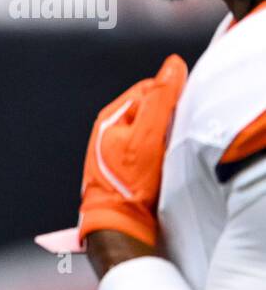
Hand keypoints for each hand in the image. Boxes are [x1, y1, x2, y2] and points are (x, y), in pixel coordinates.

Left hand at [77, 54, 186, 245]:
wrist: (118, 223)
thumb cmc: (128, 183)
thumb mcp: (147, 137)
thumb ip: (160, 100)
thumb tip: (172, 66)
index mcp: (111, 116)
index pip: (149, 88)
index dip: (169, 97)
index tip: (178, 115)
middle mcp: (111, 128)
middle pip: (152, 107)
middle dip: (167, 118)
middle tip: (171, 138)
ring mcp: (118, 145)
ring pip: (153, 127)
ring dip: (165, 135)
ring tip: (164, 153)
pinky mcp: (126, 162)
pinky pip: (150, 145)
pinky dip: (161, 149)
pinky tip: (161, 163)